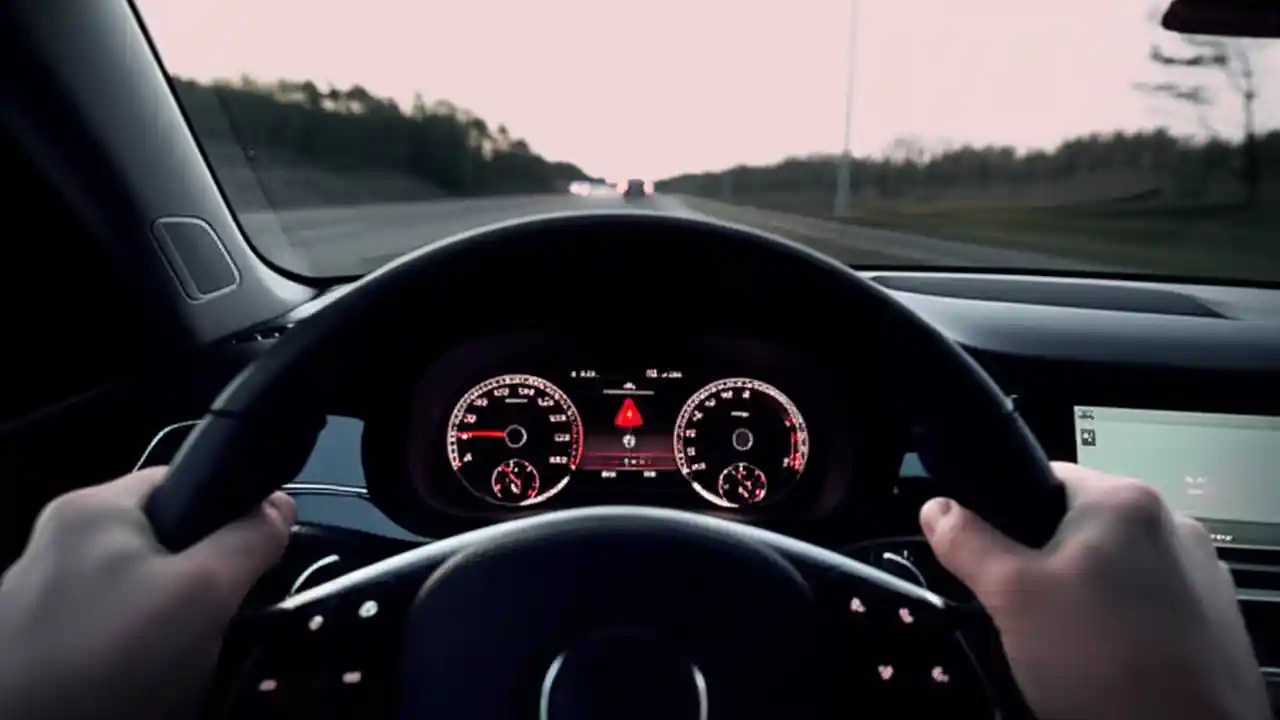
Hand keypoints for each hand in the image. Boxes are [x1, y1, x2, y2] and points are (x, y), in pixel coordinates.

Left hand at [0, 467, 294, 719]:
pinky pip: (116, 634)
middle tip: (213, 621)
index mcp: (93, 508)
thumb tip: (279, 507)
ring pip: (145, 595)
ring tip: (179, 659)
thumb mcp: (203, 594)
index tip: (250, 564)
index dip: (230, 515)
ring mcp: (47, 597)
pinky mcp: (44, 644)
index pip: (185, 482)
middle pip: (167, 545)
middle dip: (200, 583)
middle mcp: (62, 542)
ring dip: (173, 626)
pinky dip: (139, 656)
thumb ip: (249, 542)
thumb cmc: (107, 656)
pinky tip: (144, 683)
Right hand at [920, 462, 1268, 719]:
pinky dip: (1123, 625)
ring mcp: (1200, 573)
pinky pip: (1148, 605)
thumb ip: (968, 544)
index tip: (998, 561)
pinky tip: (1108, 661)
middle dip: (1048, 566)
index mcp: (1124, 500)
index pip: (1046, 478)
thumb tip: (939, 510)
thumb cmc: (1105, 665)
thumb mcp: (1011, 598)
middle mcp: (1173, 525)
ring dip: (1087, 597)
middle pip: (1080, 529)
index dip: (1007, 518)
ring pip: (1114, 570)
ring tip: (1071, 644)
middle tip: (1029, 612)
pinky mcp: (1213, 618)